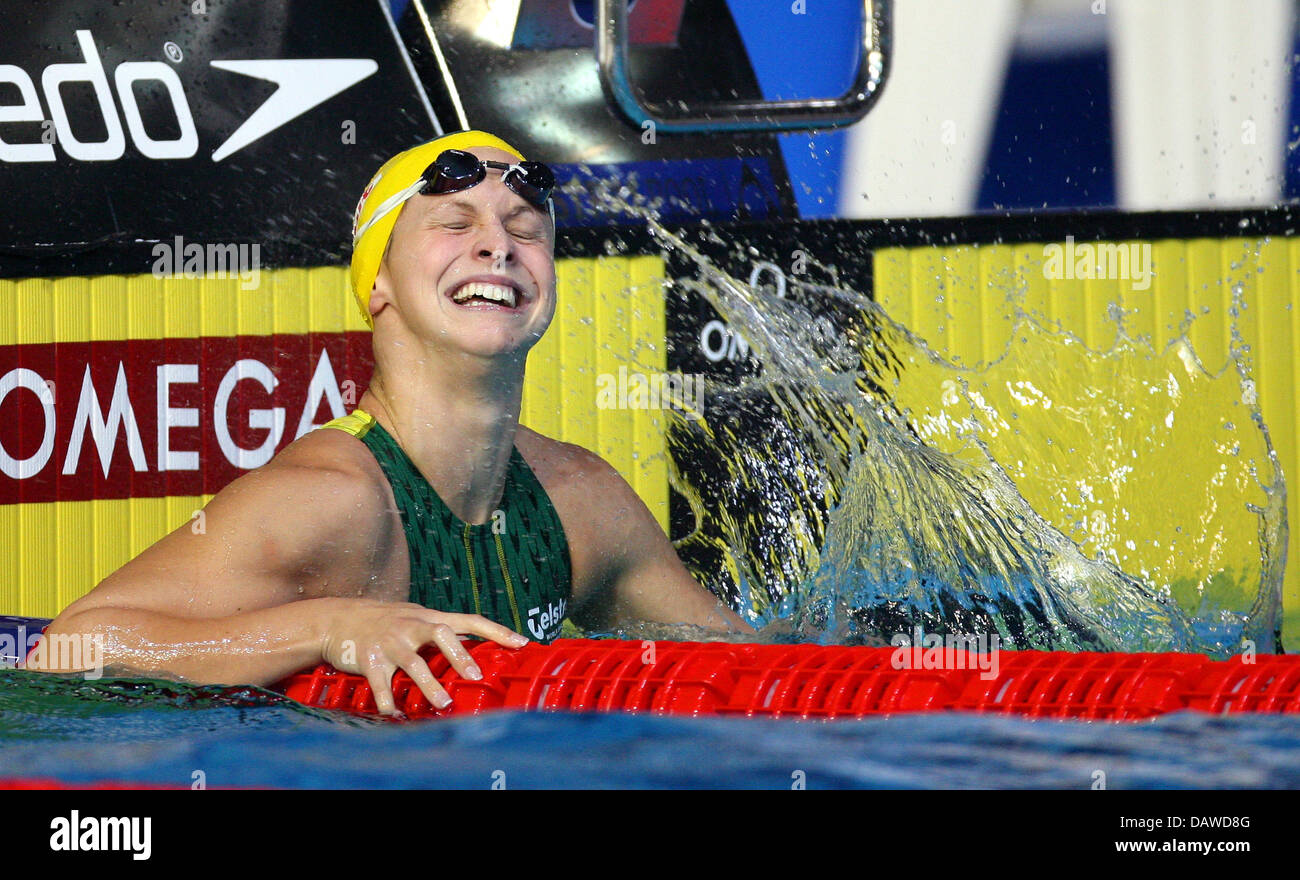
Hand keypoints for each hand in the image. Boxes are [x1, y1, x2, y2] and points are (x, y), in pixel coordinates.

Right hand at [320, 600, 528, 714]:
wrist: (339, 619)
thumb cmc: (387, 621)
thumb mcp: (417, 618)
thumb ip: (444, 631)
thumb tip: (476, 646)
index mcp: (429, 618)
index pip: (470, 620)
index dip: (496, 630)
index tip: (521, 643)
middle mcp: (411, 626)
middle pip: (441, 634)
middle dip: (459, 656)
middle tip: (475, 676)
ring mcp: (390, 642)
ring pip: (413, 663)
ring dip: (429, 685)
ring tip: (443, 704)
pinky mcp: (369, 660)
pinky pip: (381, 684)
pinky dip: (389, 701)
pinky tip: (396, 714)